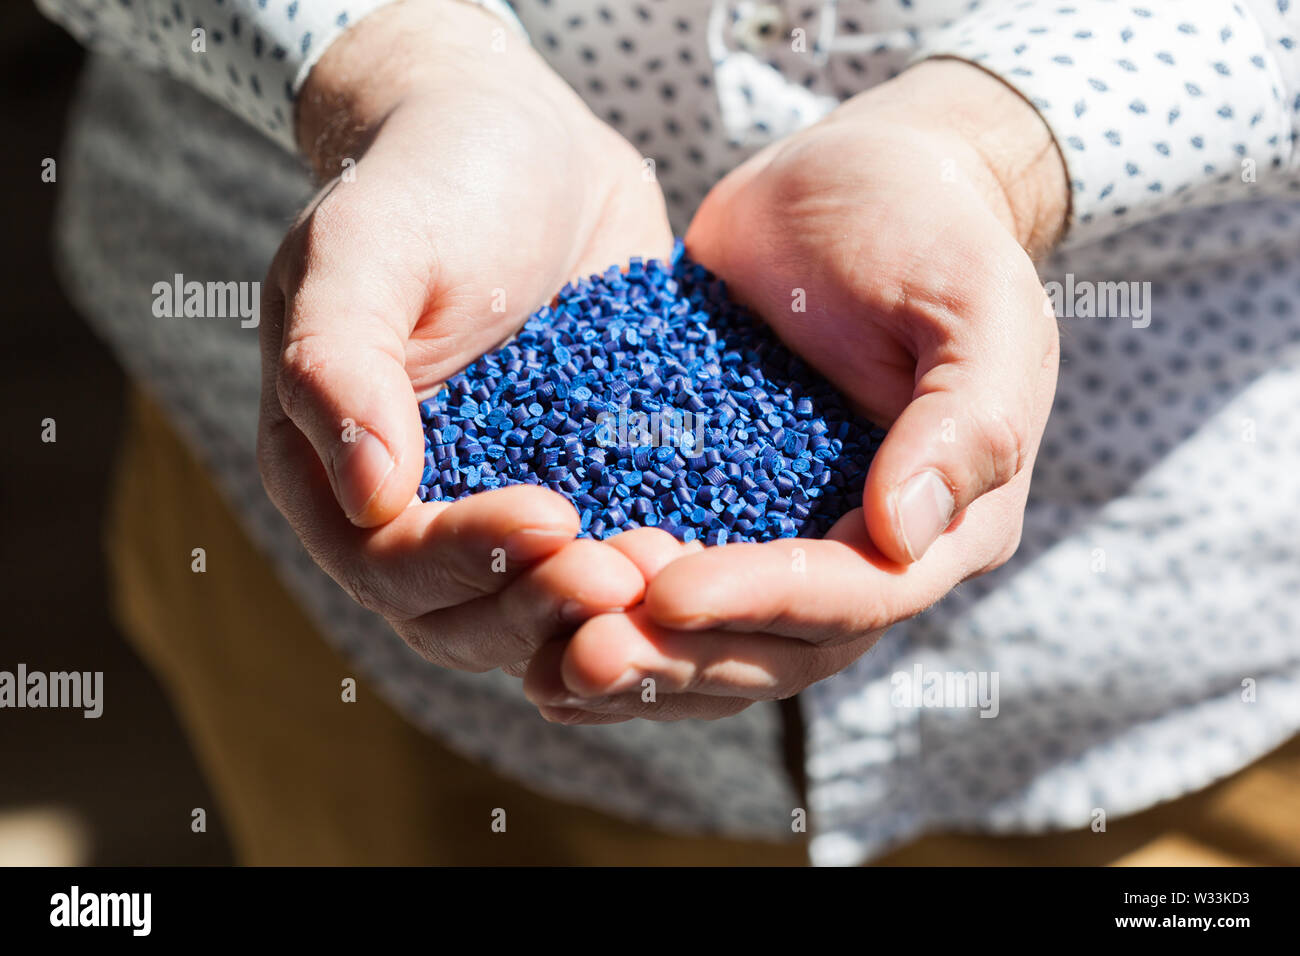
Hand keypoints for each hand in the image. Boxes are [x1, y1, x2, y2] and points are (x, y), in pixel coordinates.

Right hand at [257, 0, 672, 671]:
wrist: (526, 147)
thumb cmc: (429, 178)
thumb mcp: (366, 246)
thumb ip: (339, 362)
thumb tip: (368, 495)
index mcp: (330, 468)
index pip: (386, 562)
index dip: (466, 562)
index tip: (553, 521)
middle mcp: (410, 510)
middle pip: (462, 617)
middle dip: (543, 608)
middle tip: (630, 573)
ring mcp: (498, 508)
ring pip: (538, 614)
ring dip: (602, 614)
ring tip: (674, 571)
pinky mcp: (579, 493)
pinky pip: (606, 558)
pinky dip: (649, 577)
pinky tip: (709, 555)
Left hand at [523, 59, 1067, 719]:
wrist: (857, 180)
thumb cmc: (930, 227)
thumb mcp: (971, 308)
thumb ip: (963, 423)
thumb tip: (902, 535)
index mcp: (947, 525)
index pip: (854, 596)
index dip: (760, 601)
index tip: (668, 588)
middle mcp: (869, 555)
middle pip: (776, 649)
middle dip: (681, 657)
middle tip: (584, 651)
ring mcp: (790, 537)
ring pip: (717, 643)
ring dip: (640, 661)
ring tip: (551, 660)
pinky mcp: (723, 506)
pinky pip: (671, 585)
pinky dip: (615, 616)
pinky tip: (540, 632)